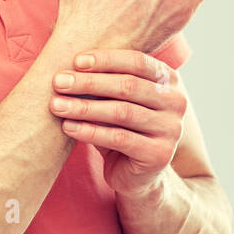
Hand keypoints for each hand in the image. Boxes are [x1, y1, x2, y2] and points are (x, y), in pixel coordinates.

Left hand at [48, 48, 187, 194]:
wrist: (137, 174)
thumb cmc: (120, 127)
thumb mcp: (115, 100)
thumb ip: (104, 80)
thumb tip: (67, 59)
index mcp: (169, 80)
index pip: (137, 61)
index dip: (106, 59)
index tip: (75, 61)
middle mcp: (176, 102)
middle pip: (128, 86)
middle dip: (89, 82)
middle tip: (58, 82)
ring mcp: (172, 129)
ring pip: (122, 112)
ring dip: (84, 107)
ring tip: (56, 105)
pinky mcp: (160, 154)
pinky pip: (120, 138)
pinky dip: (90, 131)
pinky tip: (68, 127)